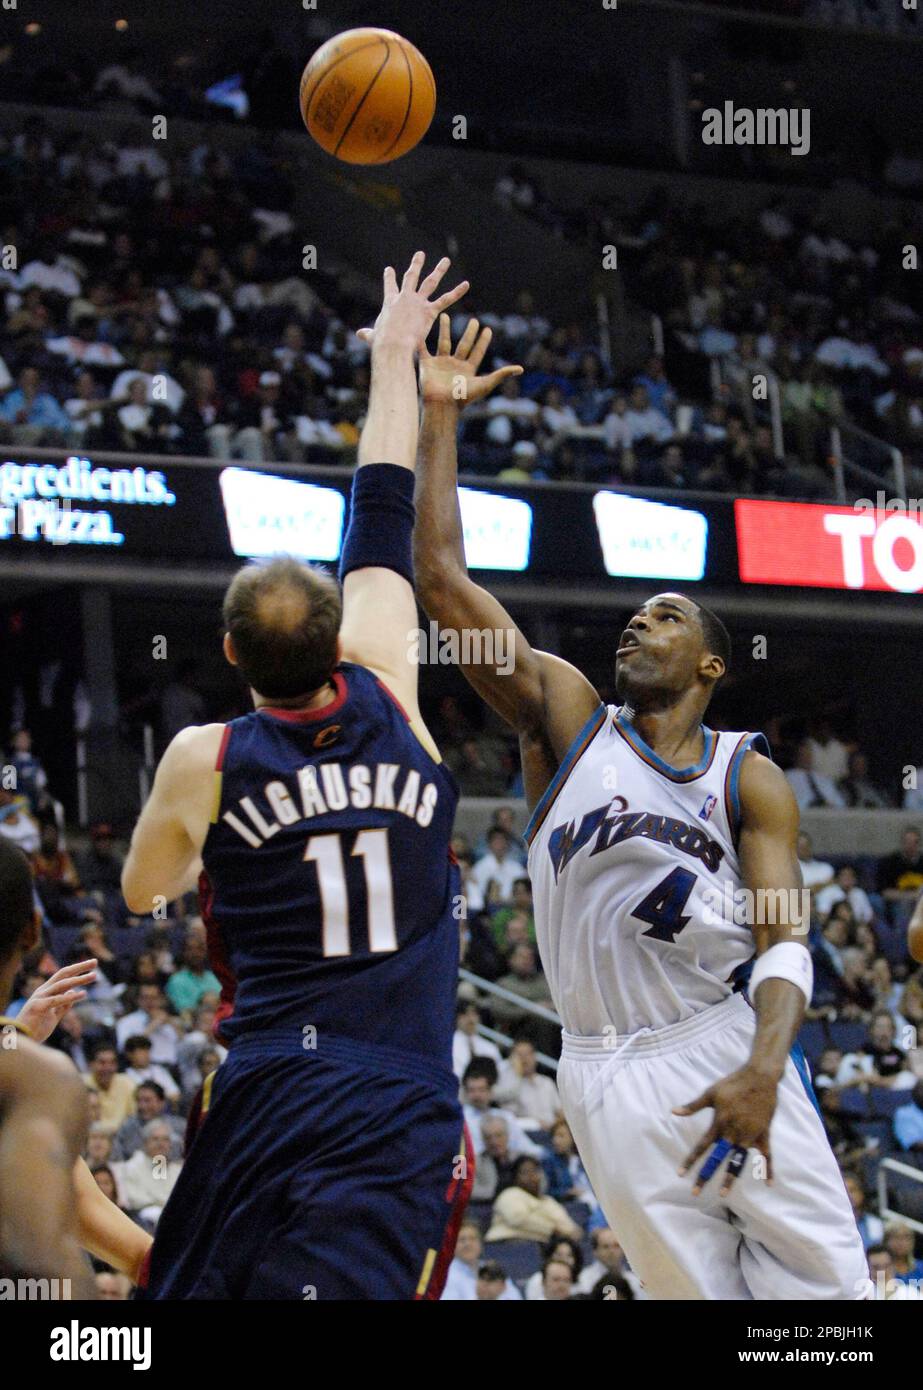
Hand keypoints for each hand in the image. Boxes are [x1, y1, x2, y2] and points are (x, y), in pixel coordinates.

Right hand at [17, 959, 97, 1043]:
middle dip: (79, 967)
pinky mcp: (38, 1007)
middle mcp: (43, 991)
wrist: (21, 1041)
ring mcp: (39, 998)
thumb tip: (73, 992)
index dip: (77, 969)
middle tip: (95, 962)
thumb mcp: (53, 1015)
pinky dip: (70, 996)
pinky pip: (56, 1000)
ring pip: (62, 984)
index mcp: (46, 991)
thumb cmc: (36, 1028)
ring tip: (94, 976)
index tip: (93, 964)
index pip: (64, 975)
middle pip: (63, 974)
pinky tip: (83, 994)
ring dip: (79, 979)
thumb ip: (63, 1005)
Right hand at [357, 252, 468, 354]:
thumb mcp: (373, 336)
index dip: (389, 277)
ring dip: (439, 270)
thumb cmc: (381, 343)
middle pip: (412, 277)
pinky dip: (457, 292)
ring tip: (446, 261)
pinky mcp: (430, 311)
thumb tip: (359, 334)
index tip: (389, 269)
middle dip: (416, 265)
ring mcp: (418, 302)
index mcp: (390, 302)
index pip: (390, 286)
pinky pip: (446, 300)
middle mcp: (405, 297)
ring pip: (431, 282)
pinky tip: (466, 284)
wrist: (392, 343)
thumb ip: (368, 334)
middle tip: (420, 255)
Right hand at [418, 314, 522, 407]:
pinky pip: (423, 350)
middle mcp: (455, 365)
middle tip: (474, 320)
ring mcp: (440, 364)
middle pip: (463, 345)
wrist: (441, 404)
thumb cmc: (463, 396)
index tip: (488, 329)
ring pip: (443, 342)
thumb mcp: (485, 383)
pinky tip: (419, 329)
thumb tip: (521, 369)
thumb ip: (501, 374)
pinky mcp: (427, 365)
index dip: (483, 342)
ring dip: (444, 329)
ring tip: (445, 315)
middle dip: (469, 333)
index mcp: (468, 370)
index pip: (477, 352)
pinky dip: (420, 340)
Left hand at [674, 1063, 778, 1195]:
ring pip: (738, 1161)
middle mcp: (733, 1133)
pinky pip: (767, 1156)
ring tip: (723, 1193)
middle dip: (706, 1176)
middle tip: (695, 1192)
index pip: (701, 1147)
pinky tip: (769, 1184)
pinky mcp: (763, 1135)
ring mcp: (750, 1136)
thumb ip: (693, 1106)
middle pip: (717, 1159)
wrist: (759, 1078)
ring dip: (731, 1178)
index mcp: (719, 1124)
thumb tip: (673, 1111)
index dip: (690, 1161)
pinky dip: (768, 1169)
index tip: (681, 1174)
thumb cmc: (732, 1084)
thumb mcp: (711, 1093)